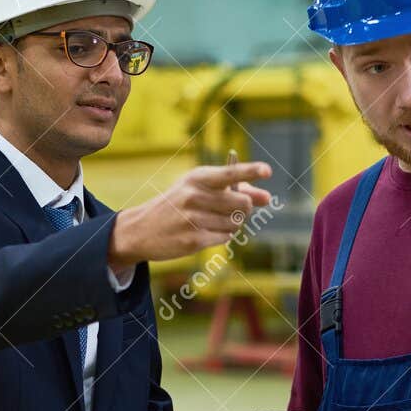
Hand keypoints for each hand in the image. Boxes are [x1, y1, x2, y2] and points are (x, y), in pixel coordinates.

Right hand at [111, 161, 272, 264]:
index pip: (229, 173)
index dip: (250, 171)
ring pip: (236, 223)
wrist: (142, 229)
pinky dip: (222, 236)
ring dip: (231, 224)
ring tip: (210, 221)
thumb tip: (267, 198)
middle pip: (243, 203)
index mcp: (197, 178)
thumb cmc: (179, 205)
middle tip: (231, 208)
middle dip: (245, 208)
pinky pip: (226, 238)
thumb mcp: (200, 189)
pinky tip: (204, 232)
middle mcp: (194, 195)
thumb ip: (235, 190)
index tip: (268, 170)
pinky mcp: (194, 240)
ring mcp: (193, 219)